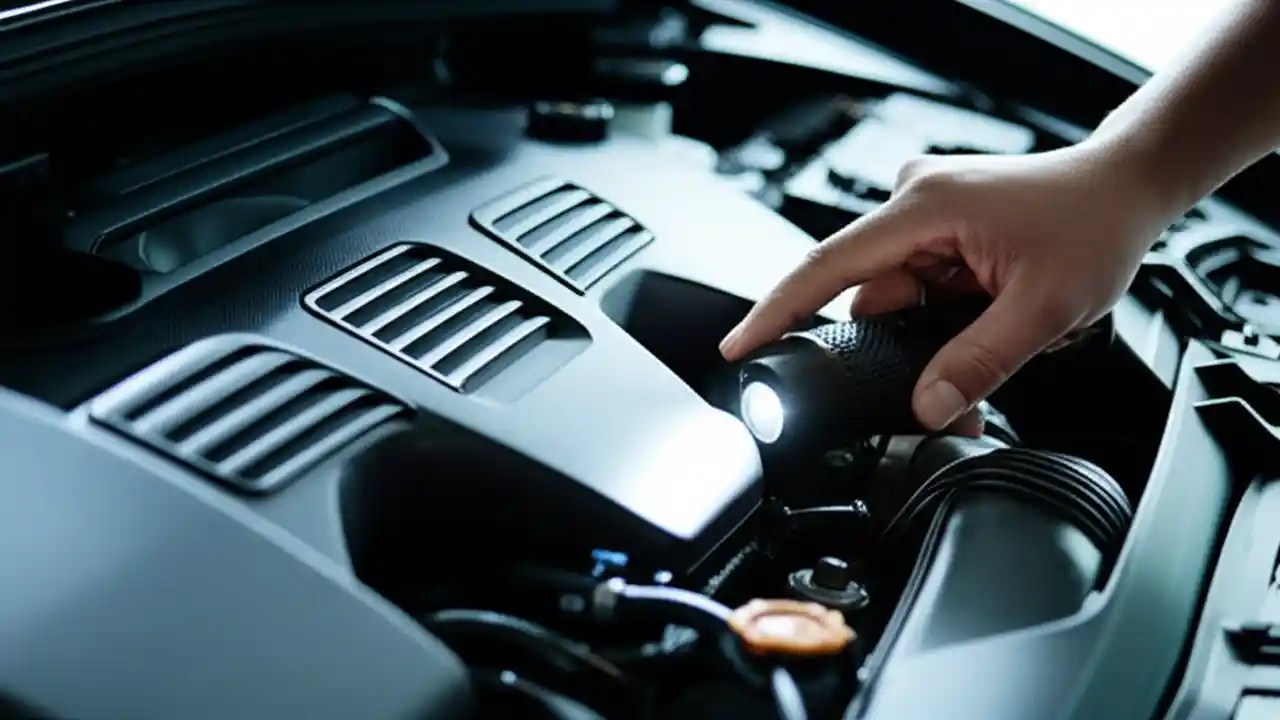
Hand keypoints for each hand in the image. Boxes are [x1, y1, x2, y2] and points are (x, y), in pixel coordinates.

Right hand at [719, 142, 1178, 433]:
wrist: (1126, 186)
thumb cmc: (1094, 224)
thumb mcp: (1044, 308)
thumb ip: (979, 363)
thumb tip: (928, 407)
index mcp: (924, 207)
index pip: (827, 265)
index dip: (776, 310)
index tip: (738, 346)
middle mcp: (914, 201)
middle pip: (870, 292)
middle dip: (900, 340)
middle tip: (951, 375)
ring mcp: (924, 212)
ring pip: (896, 294)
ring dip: (930, 326)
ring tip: (994, 325)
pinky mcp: (938, 225)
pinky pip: (916, 283)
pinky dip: (939, 312)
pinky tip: (983, 312)